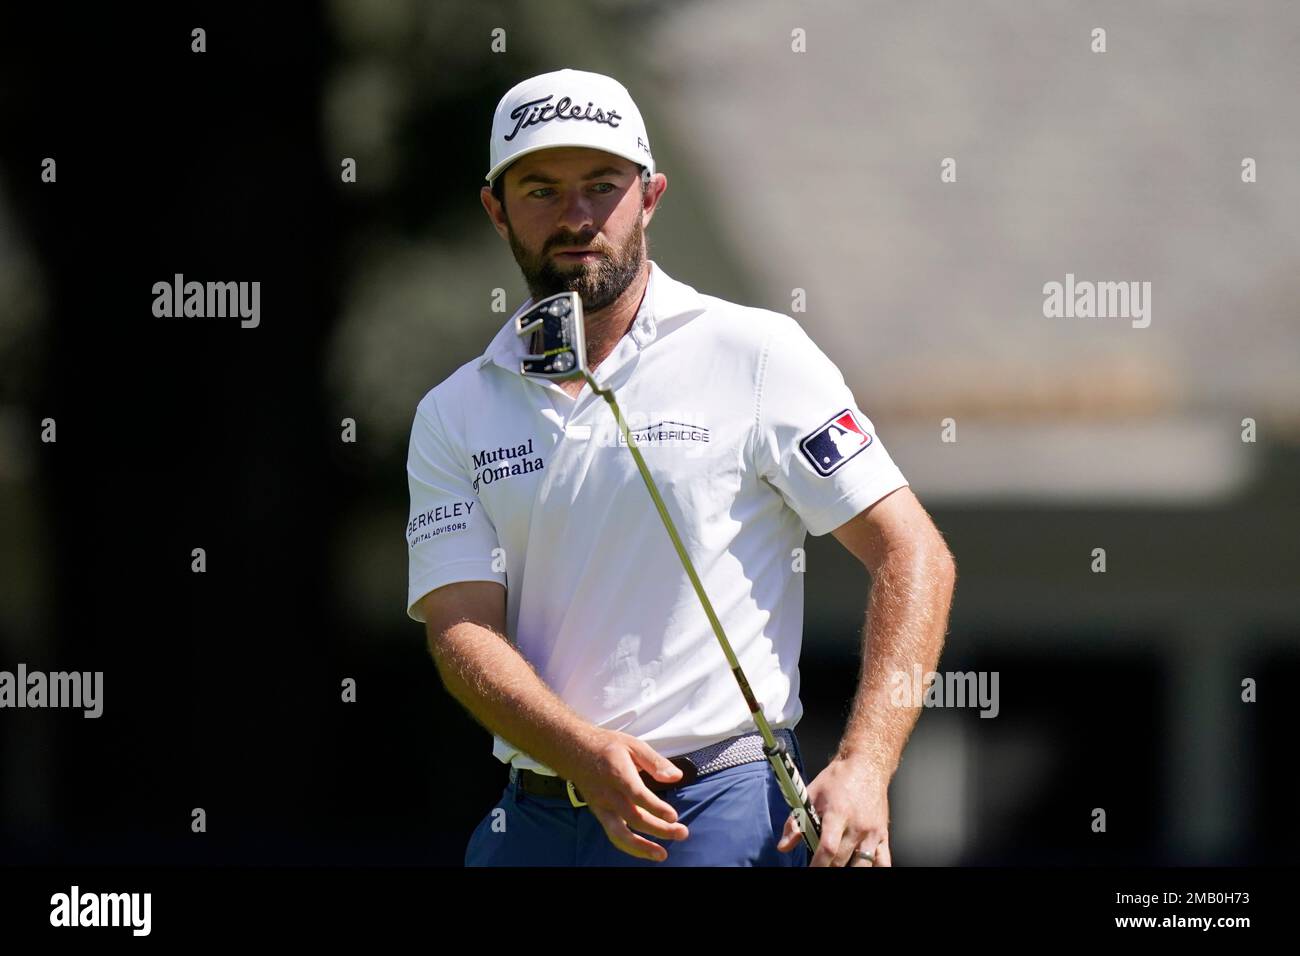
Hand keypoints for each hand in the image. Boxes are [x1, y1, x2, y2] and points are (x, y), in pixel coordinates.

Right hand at [562, 729, 689, 861]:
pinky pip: (614, 835)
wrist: (574, 751)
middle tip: (682, 833)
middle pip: (633, 818)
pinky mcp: (599, 815)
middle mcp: (607, 794)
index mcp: (617, 773)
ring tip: (661, 855)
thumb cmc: (608, 747)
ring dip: (641, 847)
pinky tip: (647, 850)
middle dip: (658, 829)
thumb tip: (676, 776)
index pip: (637, 795)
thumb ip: (655, 762)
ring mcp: (601, 807)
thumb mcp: (633, 745)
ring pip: (619, 834)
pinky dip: (630, 847)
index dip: (655, 808)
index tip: (673, 817)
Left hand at [777, 756, 891, 866]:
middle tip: (820, 862)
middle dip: (828, 866)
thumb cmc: (838, 778)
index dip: (817, 864)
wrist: (866, 765)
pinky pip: (884, 862)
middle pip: (842, 860)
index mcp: (838, 813)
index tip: (810, 870)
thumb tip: (783, 846)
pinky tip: (859, 865)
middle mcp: (857, 825)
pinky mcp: (883, 834)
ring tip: (837, 863)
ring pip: (862, 865)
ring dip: (848, 868)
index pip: (828, 847)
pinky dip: (873, 867)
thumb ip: (796, 822)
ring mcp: (873, 832)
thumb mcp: (811, 794)